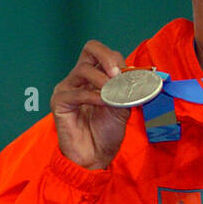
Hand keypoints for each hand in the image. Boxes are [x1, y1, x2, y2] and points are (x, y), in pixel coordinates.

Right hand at [51, 40, 130, 169]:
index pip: (101, 52)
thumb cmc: (107, 130)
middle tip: (119, 75)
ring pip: (84, 70)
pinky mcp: (59, 103)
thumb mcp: (124, 106)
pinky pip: (76, 93)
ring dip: (105, 82)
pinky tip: (106, 103)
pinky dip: (95, 97)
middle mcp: (78, 78)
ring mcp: (67, 89)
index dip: (116, 58)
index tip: (128, 75)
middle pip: (90, 49)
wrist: (96, 154)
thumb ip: (129, 90)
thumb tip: (143, 78)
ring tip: (115, 96)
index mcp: (94, 76)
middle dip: (109, 58)